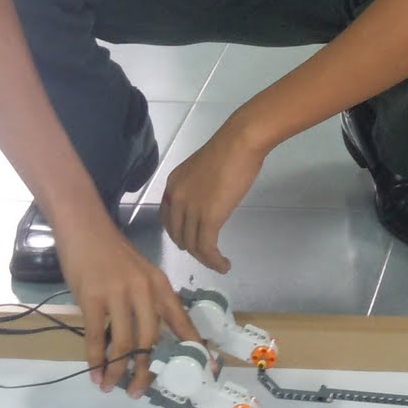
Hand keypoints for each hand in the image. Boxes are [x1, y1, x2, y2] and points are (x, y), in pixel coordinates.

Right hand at [56, 215, 201, 397]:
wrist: (85, 227)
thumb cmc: (112, 254)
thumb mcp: (140, 274)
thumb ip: (147, 301)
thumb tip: (147, 339)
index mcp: (160, 285)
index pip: (181, 320)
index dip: (193, 345)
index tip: (206, 367)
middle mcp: (144, 290)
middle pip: (150, 340)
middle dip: (145, 370)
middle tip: (138, 391)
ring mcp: (118, 294)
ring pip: (123, 343)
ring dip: (117, 370)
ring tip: (111, 387)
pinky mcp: (92, 298)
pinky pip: (95, 337)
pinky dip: (95, 360)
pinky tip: (95, 374)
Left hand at [161, 115, 265, 273]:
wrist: (240, 142)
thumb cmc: (229, 149)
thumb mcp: (203, 168)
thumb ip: (199, 186)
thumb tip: (208, 198)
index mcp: (172, 185)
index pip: (168, 219)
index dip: (179, 233)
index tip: (191, 239)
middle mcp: (176, 199)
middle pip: (178, 235)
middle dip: (191, 247)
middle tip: (206, 254)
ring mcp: (190, 210)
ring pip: (192, 245)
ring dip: (205, 258)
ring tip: (218, 263)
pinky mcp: (209, 218)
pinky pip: (207, 247)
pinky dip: (214, 260)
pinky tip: (223, 264)